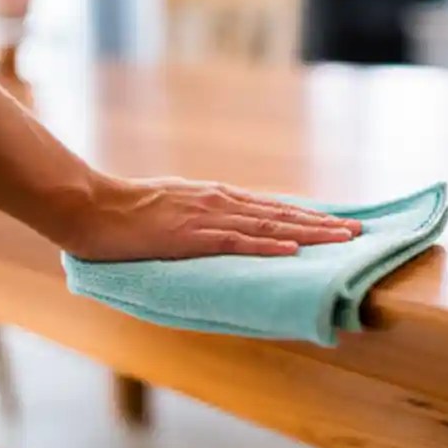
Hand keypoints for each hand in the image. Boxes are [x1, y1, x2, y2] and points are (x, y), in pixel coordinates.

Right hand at [59, 175, 361, 260]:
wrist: (91, 208)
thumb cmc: (124, 214)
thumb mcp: (171, 211)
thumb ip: (198, 219)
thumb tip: (218, 231)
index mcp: (215, 198)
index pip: (271, 207)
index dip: (307, 215)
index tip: (336, 222)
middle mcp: (219, 202)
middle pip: (281, 213)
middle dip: (322, 223)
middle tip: (357, 232)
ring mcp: (207, 217)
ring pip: (269, 224)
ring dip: (309, 232)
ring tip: (341, 239)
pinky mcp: (191, 236)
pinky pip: (236, 241)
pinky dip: (267, 244)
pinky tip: (292, 249)